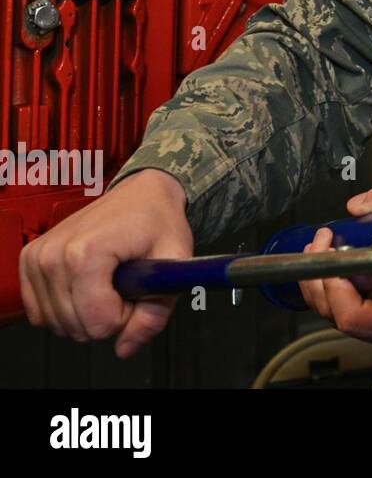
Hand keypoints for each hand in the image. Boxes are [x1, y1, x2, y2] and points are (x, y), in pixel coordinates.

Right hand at [18, 168, 192, 358]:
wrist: (142, 192)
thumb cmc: (158, 220)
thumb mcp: (175, 262)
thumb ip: (155, 314)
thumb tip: (127, 347)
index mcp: (87, 252)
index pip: (98, 323)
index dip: (126, 314)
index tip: (138, 286)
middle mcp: (54, 255)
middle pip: (77, 326)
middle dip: (109, 314)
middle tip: (127, 282)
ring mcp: (37, 258)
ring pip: (59, 323)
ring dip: (88, 311)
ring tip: (110, 279)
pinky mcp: (29, 262)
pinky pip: (42, 313)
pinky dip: (67, 306)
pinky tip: (88, 282)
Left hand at [297, 182, 371, 353]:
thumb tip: (357, 206)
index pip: (356, 315)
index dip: (333, 283)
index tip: (330, 249)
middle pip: (340, 318)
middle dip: (318, 279)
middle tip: (318, 244)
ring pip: (338, 318)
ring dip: (320, 284)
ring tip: (320, 249)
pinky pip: (347, 314)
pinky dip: (332, 291)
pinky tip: (332, 264)